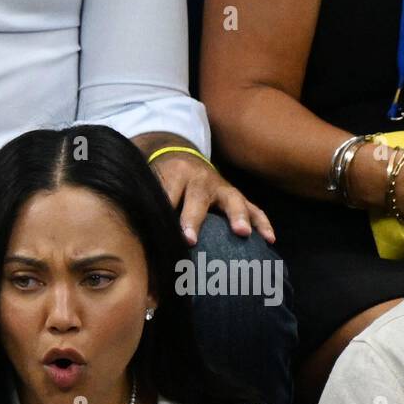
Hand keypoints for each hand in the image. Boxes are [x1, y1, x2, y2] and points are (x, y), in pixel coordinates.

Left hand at [151, 151, 274, 246]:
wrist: (183, 159)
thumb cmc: (164, 182)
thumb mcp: (152, 187)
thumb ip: (148, 207)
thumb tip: (134, 244)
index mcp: (174, 175)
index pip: (166, 196)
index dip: (162, 213)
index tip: (156, 231)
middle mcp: (199, 179)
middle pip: (197, 199)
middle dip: (192, 219)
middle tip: (189, 240)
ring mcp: (221, 187)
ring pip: (232, 199)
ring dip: (237, 216)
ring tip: (242, 233)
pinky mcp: (235, 195)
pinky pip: (253, 208)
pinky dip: (262, 222)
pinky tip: (269, 239)